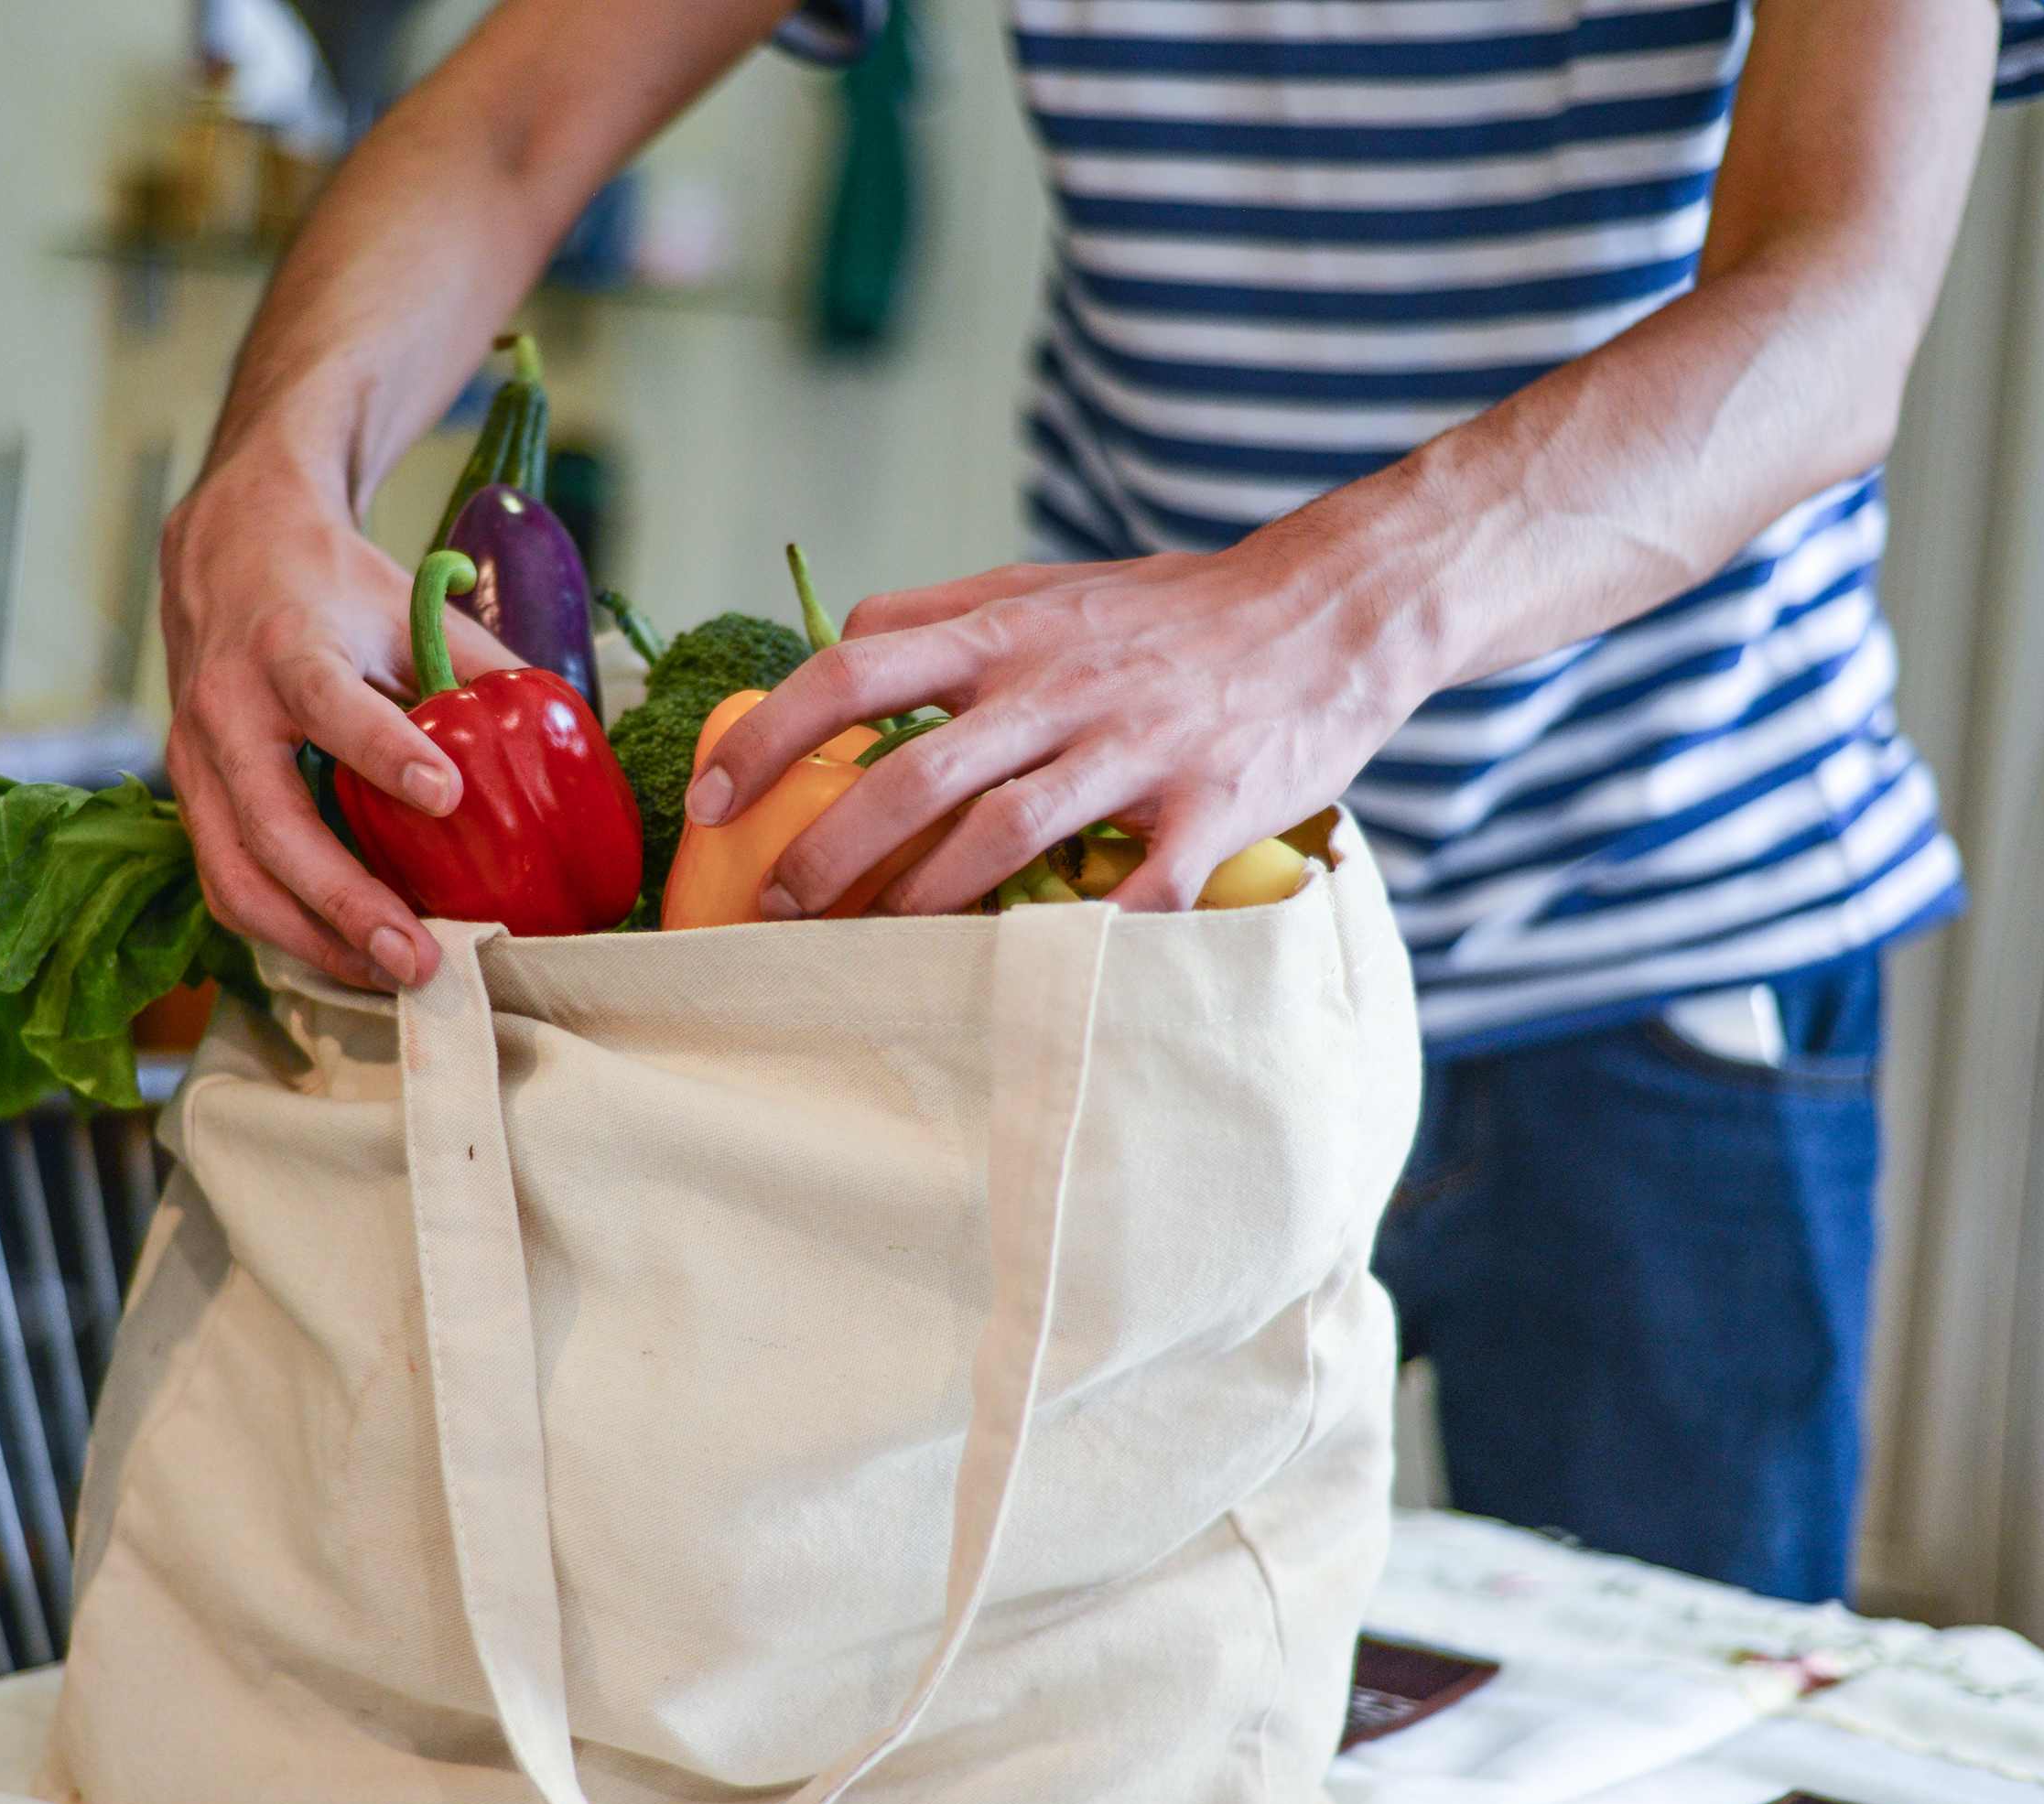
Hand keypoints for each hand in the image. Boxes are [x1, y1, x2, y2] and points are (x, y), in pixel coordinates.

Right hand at [160, 418, 522, 987]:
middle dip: (345, 902)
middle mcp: (227, 708)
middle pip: (272, 823)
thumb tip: (559, 736)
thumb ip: (473, 668)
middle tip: (418, 956)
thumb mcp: (402, 604)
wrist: (224, 554)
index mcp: (287, 645)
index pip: (327, 699)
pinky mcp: (192, 800)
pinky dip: (288, 932)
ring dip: (314, 940)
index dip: (382, 750)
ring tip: (391, 977)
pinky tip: (350, 956)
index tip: (446, 796)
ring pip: (237, 876)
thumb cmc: (327, 585)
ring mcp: (196, 762)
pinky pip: (229, 883)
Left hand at [683, 532, 1412, 916]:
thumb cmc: (1173, 611)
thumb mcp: (1048, 587)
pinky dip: (1084, 937)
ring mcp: (1135, 748)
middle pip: (914, 772)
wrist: (1331, 608)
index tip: (711, 800)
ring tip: (873, 947)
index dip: (770, 737)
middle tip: (777, 909)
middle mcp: (1059, 686)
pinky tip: (1033, 975)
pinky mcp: (1210, 807)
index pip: (854, 670)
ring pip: (1005, 832)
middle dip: (830, 851)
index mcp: (1007, 633)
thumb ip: (945, 613)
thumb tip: (838, 637)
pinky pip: (1137, 889)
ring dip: (926, 901)